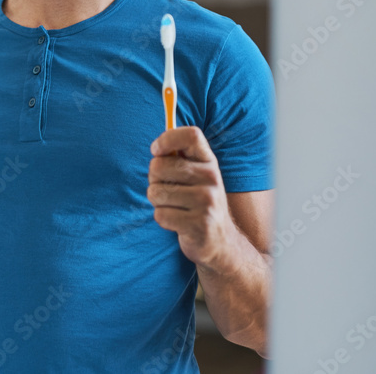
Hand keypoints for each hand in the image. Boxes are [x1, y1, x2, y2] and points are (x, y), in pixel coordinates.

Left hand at [147, 126, 238, 271]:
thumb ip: (178, 157)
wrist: (221, 241)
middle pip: (158, 166)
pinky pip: (160, 215)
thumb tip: (157, 147)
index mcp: (209, 162)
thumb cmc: (198, 201)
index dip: (166, 139)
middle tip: (170, 190)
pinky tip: (179, 222)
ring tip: (176, 207)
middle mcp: (212, 178)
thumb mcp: (196, 175)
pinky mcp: (199, 225)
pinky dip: (163, 219)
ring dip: (158, 201)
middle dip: (154, 179)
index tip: (157, 151)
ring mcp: (207, 202)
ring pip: (155, 192)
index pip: (190, 135)